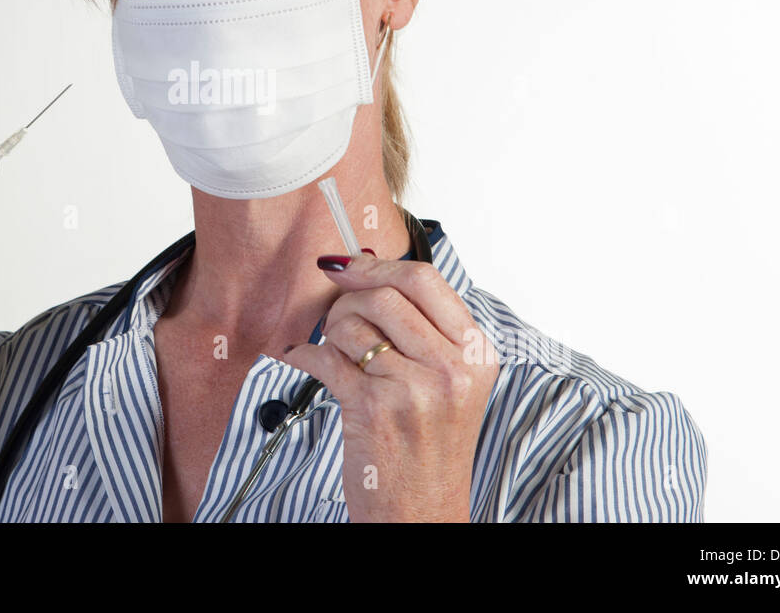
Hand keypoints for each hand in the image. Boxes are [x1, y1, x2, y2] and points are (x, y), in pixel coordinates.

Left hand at [282, 252, 499, 521]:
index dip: (377, 266)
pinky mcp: (375, 409)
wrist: (421, 514)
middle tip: (337, 318)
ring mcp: (415, 389)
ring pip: (352, 324)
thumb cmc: (428, 447)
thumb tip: (368, 267)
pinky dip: (304, 356)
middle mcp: (452, 369)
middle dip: (348, 299)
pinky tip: (304, 361)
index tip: (349, 265)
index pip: (426, 280)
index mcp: (475, 355)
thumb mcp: (450, 384)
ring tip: (335, 353)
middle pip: (385, 295)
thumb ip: (423, 329)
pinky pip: (326, 358)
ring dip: (330, 333)